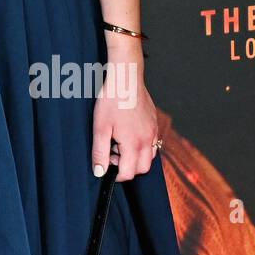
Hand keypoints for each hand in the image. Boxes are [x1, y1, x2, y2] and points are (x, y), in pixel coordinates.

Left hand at [91, 60, 159, 180]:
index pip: (129, 173)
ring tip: (119, 143)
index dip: (117, 176)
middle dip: (127, 168)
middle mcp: (148, 140)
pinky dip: (142, 146)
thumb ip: (100, 152)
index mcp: (134, 144)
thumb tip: (99, 172)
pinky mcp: (154, 123)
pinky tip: (128, 134)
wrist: (126, 78)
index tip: (106, 167)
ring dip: (136, 157)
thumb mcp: (100, 127)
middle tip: (112, 154)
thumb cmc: (112, 100)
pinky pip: (153, 143)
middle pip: (142, 168)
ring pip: (150, 156)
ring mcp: (153, 131)